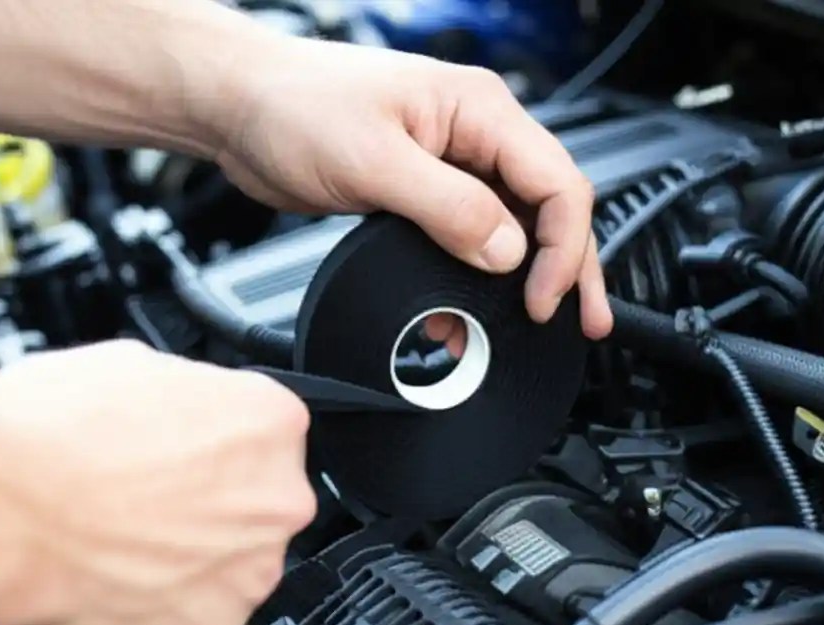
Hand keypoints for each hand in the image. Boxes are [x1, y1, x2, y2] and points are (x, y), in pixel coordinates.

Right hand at [0, 341, 313, 624]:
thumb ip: (178, 392)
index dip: (209, 442)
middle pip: (255, 504)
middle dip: (204, 506)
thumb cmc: (48, 437)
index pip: (264, 432)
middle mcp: (279, 499)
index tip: (177, 453)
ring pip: (229, 566)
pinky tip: (113, 586)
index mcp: (269, 421)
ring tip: (116, 545)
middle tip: (139, 502)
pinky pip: (193, 623)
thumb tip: (170, 401)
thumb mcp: (124, 365)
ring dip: (186, 562)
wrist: (2, 515)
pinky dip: (159, 614)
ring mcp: (251, 571)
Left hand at [197, 34, 612, 338]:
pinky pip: (482, 225)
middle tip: (585, 320)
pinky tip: (506, 290)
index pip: (556, 180)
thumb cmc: (293, 105)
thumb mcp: (375, 162)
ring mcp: (454, 158)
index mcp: (479, 108)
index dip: (563, 246)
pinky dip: (500, 261)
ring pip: (521, 216)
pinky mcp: (427, 186)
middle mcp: (476, 131)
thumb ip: (448, 208)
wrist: (238, 106)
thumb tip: (506, 253)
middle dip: (574, 262)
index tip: (542, 298)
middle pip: (552, 201)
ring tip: (558, 315)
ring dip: (542, 264)